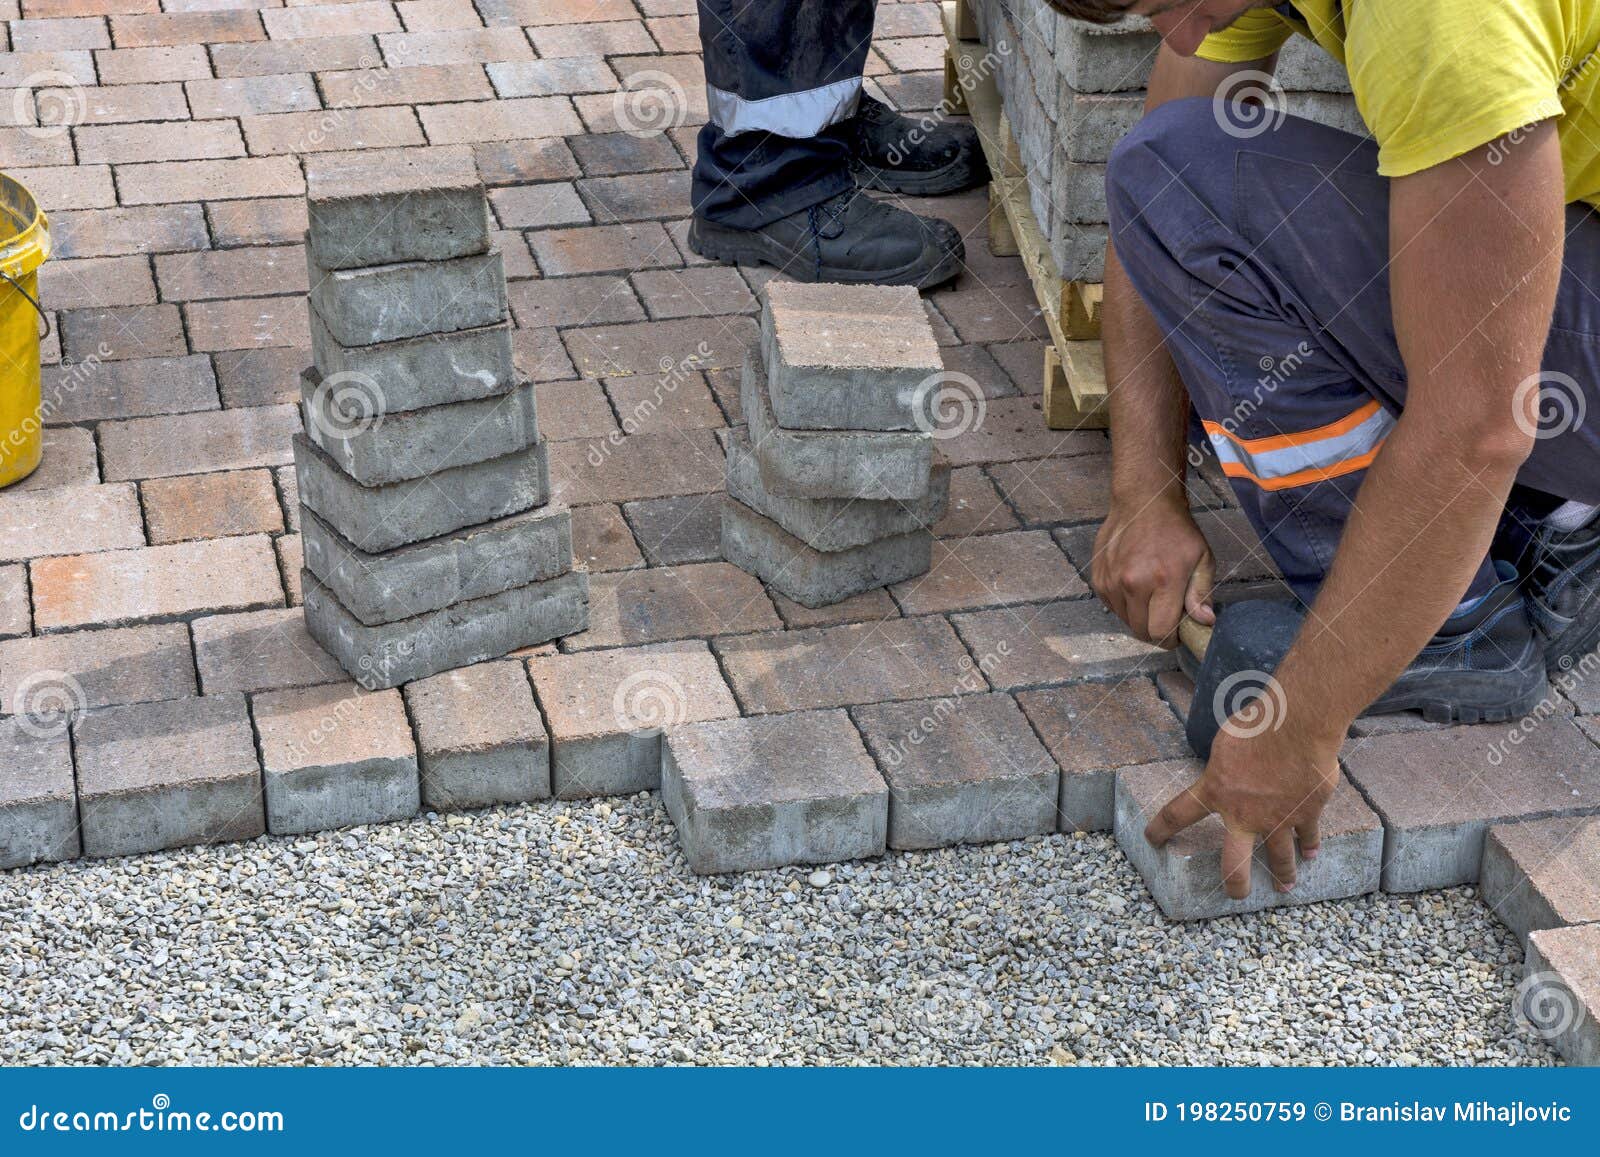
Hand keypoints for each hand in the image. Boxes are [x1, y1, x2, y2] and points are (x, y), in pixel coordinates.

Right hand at [1092, 496, 1214, 648]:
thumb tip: (1205, 622)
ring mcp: (1112, 581)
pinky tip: (1135, 590)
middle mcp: (1133, 583)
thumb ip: (1201, 592)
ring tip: (1150, 600)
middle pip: (1141, 631)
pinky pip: (1111, 606)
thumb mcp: (1202, 557)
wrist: (1143, 501)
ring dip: (1139, 618)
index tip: (1176, 635)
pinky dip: (1124, 606)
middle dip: (1155, 633)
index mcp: (1163, 580)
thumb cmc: (1177, 530)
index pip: (1160, 631)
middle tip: (1165, 620)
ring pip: (1124, 620)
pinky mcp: (1098, 578)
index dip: (1170, 640)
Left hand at [1144, 714, 1339, 897]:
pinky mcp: (1306, 813)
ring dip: (1283, 874)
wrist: (1298, 726)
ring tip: (1284, 887)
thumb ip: (1222, 766)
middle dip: (1234, 884)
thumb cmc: (1258, 726)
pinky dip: (1310, 844)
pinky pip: (1308, 835)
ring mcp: (1277, 818)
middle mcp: (1245, 814)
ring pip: (1279, 858)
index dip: (1162, 828)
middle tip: (1236, 895)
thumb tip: (1223, 772)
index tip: (1151, 839)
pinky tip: (1311, 854)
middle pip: (1234, 863)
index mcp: (1216, 792)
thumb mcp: (1224, 743)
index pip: (1179, 813)